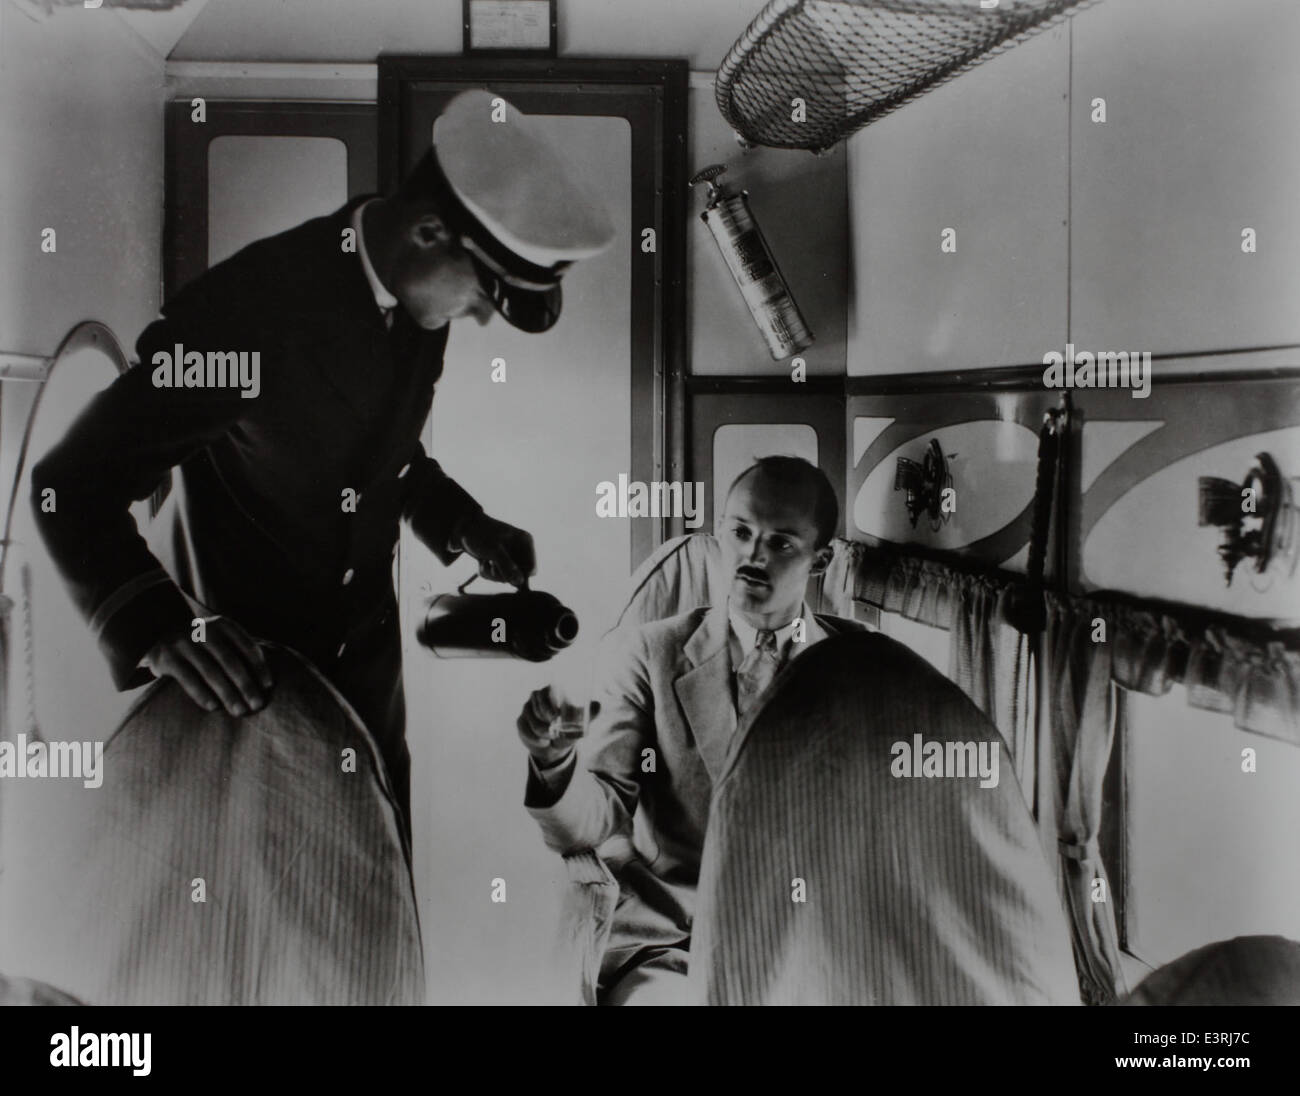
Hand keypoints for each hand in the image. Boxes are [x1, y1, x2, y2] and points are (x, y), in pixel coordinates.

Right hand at [144, 616, 272, 716]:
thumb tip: (265, 681)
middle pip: (231, 662)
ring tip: (239, 711)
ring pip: (211, 672)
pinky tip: (214, 707)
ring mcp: (185, 644)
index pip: (247, 646)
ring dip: (227, 694)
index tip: (268, 685)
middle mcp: (205, 631)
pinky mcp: (168, 658)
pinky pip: (188, 679)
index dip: (259, 666)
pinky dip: (202, 694)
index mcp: (223, 625)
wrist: (156, 635)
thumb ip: (238, 650)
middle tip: (257, 704)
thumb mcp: (219, 637)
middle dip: (246, 685)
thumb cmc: (200, 644)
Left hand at [458, 513, 535, 586]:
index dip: (519, 576)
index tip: (505, 575)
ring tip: (484, 560)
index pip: (531, 569)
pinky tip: (481, 561)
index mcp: (525, 542)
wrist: (461, 528)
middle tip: (491, 563)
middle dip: (502, 574)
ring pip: (506, 578)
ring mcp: (509, 557)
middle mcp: (520, 550)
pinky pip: (496, 576)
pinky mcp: (499, 562)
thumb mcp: (494, 549)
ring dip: (492, 573)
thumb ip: (507, 566)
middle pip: (518, 576)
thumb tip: (519, 583)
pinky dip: (487, 572)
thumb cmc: (479, 534)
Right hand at [516, 685, 599, 767]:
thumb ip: (591, 713)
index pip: (544, 693)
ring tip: (550, 738)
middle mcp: (536, 697)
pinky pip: (524, 729)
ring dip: (540, 731)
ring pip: (530, 719)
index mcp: (550, 691)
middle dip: (543, 720)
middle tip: (552, 731)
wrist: (555, 745)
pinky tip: (542, 742)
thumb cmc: (569, 728)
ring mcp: (526, 709)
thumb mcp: (581, 722)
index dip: (547, 705)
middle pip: (535, 706)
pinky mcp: (520, 722)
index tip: (554, 718)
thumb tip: (598, 705)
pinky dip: (533, 738)